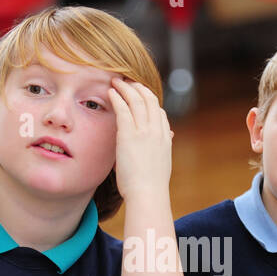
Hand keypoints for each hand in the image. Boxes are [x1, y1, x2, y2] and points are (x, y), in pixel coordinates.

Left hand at [108, 77, 173, 203]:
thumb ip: (160, 151)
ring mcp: (144, 131)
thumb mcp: (160, 166)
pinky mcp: (130, 134)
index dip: (149, 100)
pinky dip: (117, 97)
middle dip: (138, 87)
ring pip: (136, 100)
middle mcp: (157, 131)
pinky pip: (123, 109)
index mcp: (166, 139)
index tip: (139, 95)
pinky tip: (110, 92)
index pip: (159, 112)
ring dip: (126, 87)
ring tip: (116, 81)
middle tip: (127, 81)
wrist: (148, 194)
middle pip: (150, 100)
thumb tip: (163, 144)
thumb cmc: (150, 187)